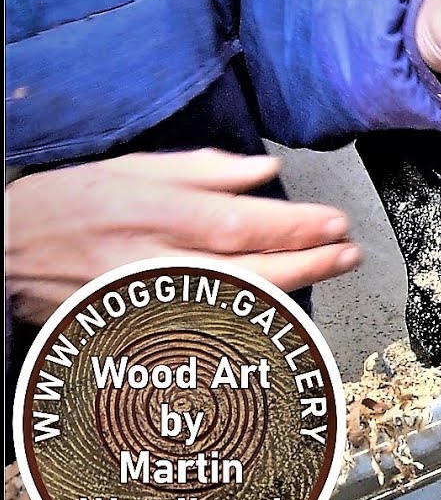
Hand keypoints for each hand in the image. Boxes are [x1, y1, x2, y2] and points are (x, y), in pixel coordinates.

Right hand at [4, 150, 361, 323]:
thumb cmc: (64, 207)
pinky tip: (283, 310)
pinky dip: (250, 321)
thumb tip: (264, 171)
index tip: (335, 222)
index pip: (241, 224)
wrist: (4, 256)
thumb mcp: (130, 169)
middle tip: (348, 252)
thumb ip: (203, 171)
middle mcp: (155, 262)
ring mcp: (150, 303)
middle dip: (309, 262)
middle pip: (249, 270)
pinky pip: (208, 329)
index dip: (295, 227)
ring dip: (292, 290)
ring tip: (329, 269)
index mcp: (153, 215)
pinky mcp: (142, 330)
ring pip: (235, 305)